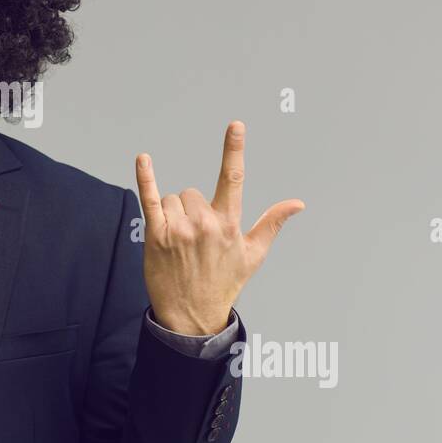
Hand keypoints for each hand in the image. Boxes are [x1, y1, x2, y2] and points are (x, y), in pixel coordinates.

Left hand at [135, 121, 303, 335]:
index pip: (233, 179)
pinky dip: (145, 178)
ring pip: (172, 199)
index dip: (234, 150)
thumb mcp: (253, 255)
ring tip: (179, 243)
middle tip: (194, 240)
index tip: (236, 126)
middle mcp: (204, 224)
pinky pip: (150, 199)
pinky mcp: (156, 236)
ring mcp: (179, 230)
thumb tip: (297, 203)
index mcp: (229, 225)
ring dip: (173, 215)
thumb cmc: (224, 283)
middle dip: (192, 209)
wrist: (192, 316)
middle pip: (192, 193)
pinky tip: (143, 159)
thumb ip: (272, 223)